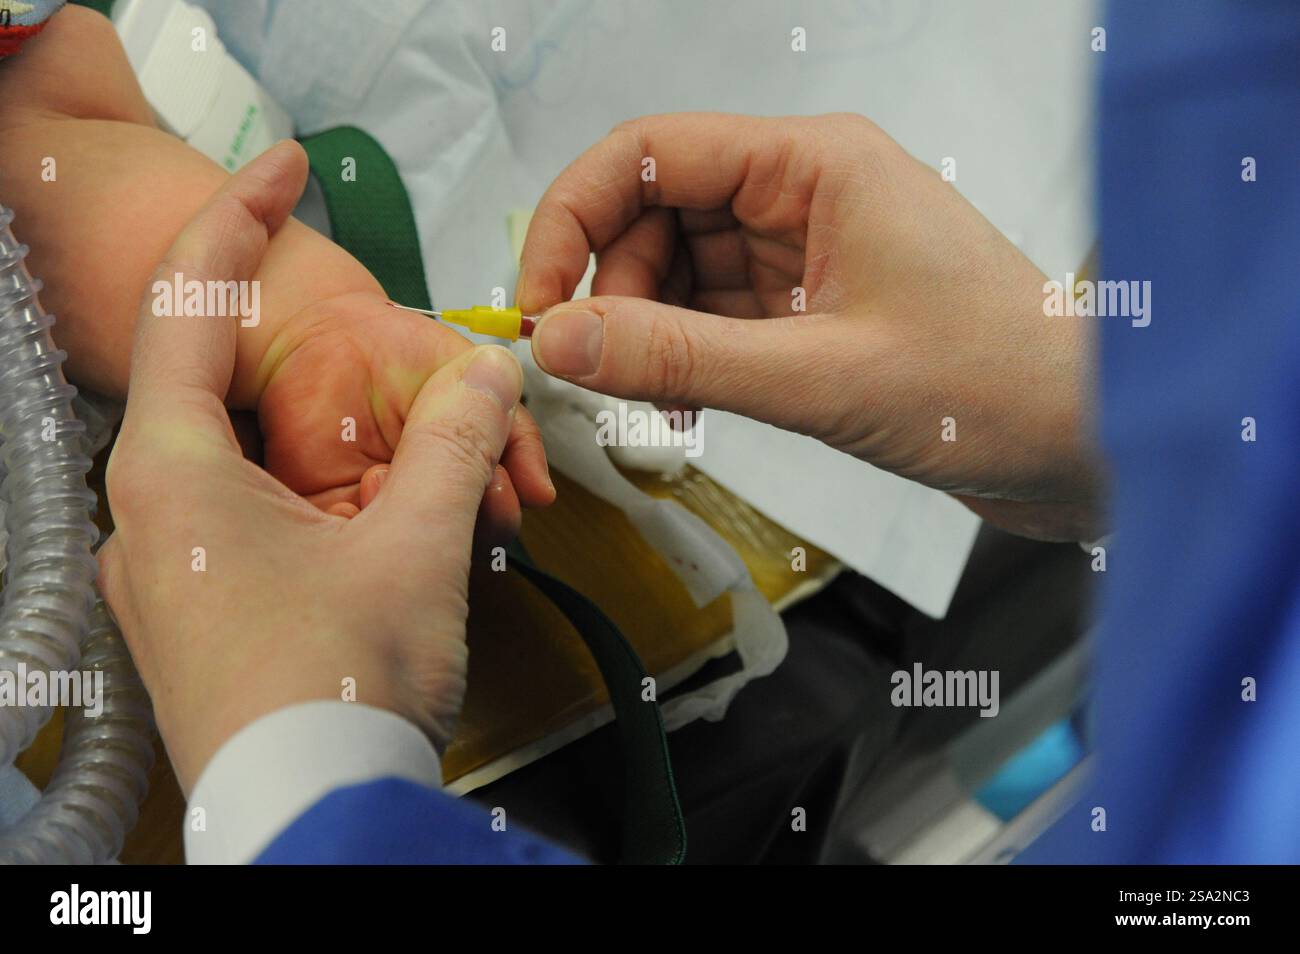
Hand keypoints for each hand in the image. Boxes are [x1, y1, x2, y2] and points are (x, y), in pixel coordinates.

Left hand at [99, 142, 524, 792]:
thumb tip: (492, 375)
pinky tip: (408, 535)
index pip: (188, 301)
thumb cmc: (341, 692)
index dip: (239, 218)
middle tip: (438, 396)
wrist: (318, 825)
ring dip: (361, 457)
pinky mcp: (207, 606)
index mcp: (172, 471)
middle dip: (355, 383)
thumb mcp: (419, 547)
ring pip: (272, 462)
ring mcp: (174, 566)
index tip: (283, 169)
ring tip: (452, 489)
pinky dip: (340, 504)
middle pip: (252, 391)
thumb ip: (459, 440)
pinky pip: (271, 519)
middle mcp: (151, 510)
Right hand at [517, 113, 1101, 540]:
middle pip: (654, 215)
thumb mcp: (815, 376)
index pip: (648, 154)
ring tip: (660, 410)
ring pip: (679, 273)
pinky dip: (686, 362)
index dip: (572, 218)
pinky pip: (715, 318)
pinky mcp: (813, 308)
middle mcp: (804, 192)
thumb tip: (556, 341)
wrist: (1085, 444)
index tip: (536, 302)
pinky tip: (688, 413)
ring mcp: (808, 251)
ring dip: (648, 338)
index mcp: (813, 164)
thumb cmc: (991, 386)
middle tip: (595, 373)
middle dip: (611, 294)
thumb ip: (676, 358)